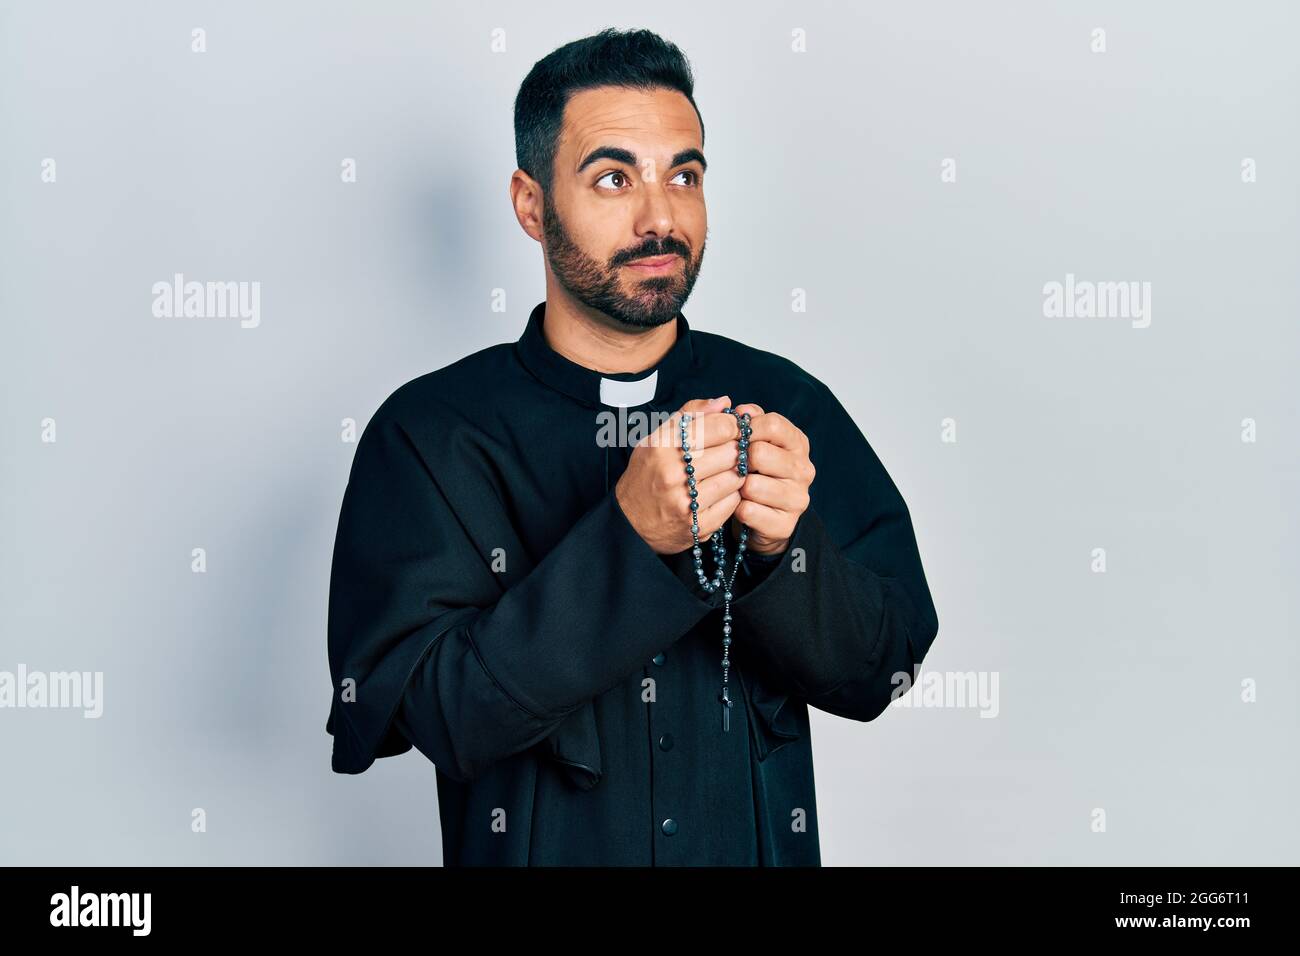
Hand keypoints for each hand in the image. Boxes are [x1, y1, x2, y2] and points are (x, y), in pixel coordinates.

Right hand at [615, 395, 745, 554]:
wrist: (629, 521)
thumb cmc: (647, 473)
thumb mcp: (657, 437)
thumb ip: (690, 414)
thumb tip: (724, 401)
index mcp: (662, 446)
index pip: (719, 427)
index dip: (732, 425)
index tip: (732, 428)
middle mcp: (673, 474)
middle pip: (731, 451)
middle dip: (736, 448)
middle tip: (731, 449)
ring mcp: (687, 502)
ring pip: (736, 477)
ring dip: (736, 471)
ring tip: (724, 470)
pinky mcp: (699, 526)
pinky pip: (734, 502)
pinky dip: (732, 494)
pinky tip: (719, 491)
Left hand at [726, 403, 814, 554]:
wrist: (760, 517)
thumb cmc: (752, 471)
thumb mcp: (752, 440)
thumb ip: (748, 420)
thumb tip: (741, 409)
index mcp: (797, 443)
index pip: (772, 424)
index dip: (746, 429)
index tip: (734, 437)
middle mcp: (804, 469)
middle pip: (760, 454)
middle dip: (739, 461)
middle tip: (735, 468)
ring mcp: (798, 498)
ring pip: (751, 485)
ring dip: (736, 488)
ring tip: (738, 489)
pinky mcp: (785, 524)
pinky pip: (748, 511)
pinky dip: (736, 510)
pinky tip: (740, 508)